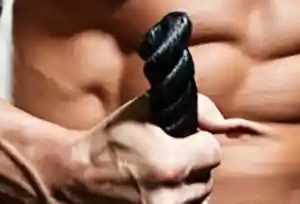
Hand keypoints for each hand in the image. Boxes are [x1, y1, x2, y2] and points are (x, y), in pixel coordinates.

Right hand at [55, 92, 255, 203]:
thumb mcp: (147, 109)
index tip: (181, 139)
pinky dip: (180, 200)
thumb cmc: (112, 140)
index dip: (198, 140)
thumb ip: (193, 107)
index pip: (213, 150)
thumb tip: (222, 122)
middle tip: (168, 155)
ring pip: (201, 197)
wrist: (77, 176)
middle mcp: (170, 196)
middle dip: (193, 163)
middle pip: (208, 176)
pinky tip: (162, 189)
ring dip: (188, 184)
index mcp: (169, 163)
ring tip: (163, 173)